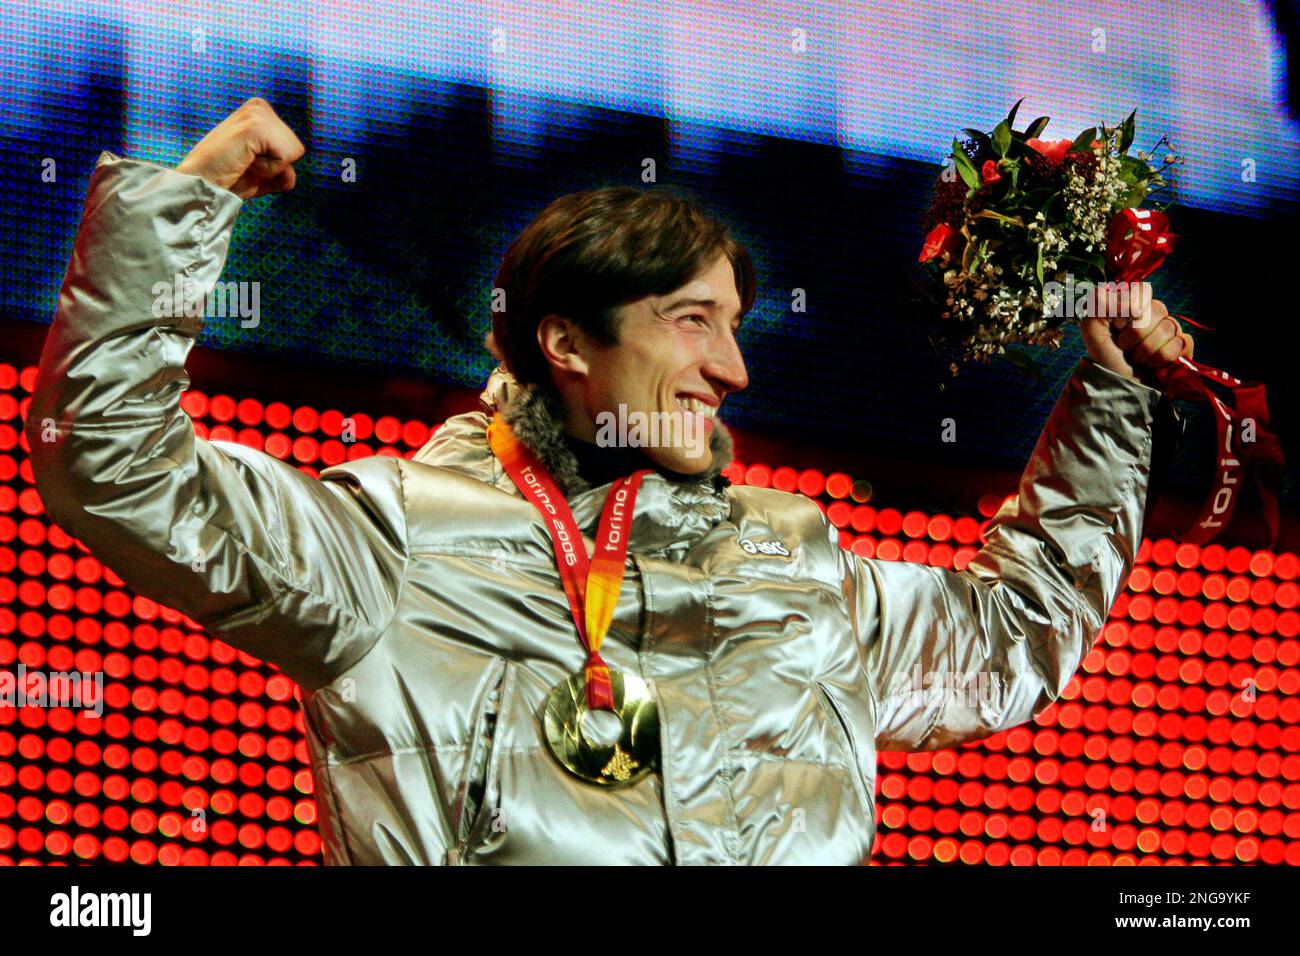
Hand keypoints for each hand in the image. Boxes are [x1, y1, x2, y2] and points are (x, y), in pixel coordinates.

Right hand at [176, 97, 304, 199]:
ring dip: (270, 168)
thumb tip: (292, 171)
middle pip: (297, 150)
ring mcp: (257, 112)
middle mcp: (259, 106)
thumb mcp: (263, 175)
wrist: (202, 186)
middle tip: (244, 164)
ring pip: (294, 152)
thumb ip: (283, 171)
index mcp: (261, 112)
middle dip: (275, 167)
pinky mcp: (255, 124)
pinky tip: (244, 162)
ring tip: (243, 162)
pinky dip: (268, 169)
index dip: (275, 166)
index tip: (247, 163)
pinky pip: (285, 157)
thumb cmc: (228, 180)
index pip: (294, 148)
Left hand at [1081, 281, 1193, 387]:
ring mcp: (1169, 331)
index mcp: (1132, 308)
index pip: (1142, 292)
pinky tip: (1155, 366)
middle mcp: (1152, 316)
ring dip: (1148, 350)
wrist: (1120, 390)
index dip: (1130, 311)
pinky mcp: (1183, 348)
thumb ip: (1099, 305)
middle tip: (1126, 349)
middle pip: (1157, 309)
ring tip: (1138, 361)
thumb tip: (1114, 291)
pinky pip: (1183, 341)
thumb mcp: (1093, 332)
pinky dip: (1165, 357)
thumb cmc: (1106, 361)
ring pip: (1169, 327)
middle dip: (1136, 334)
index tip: (1116, 328)